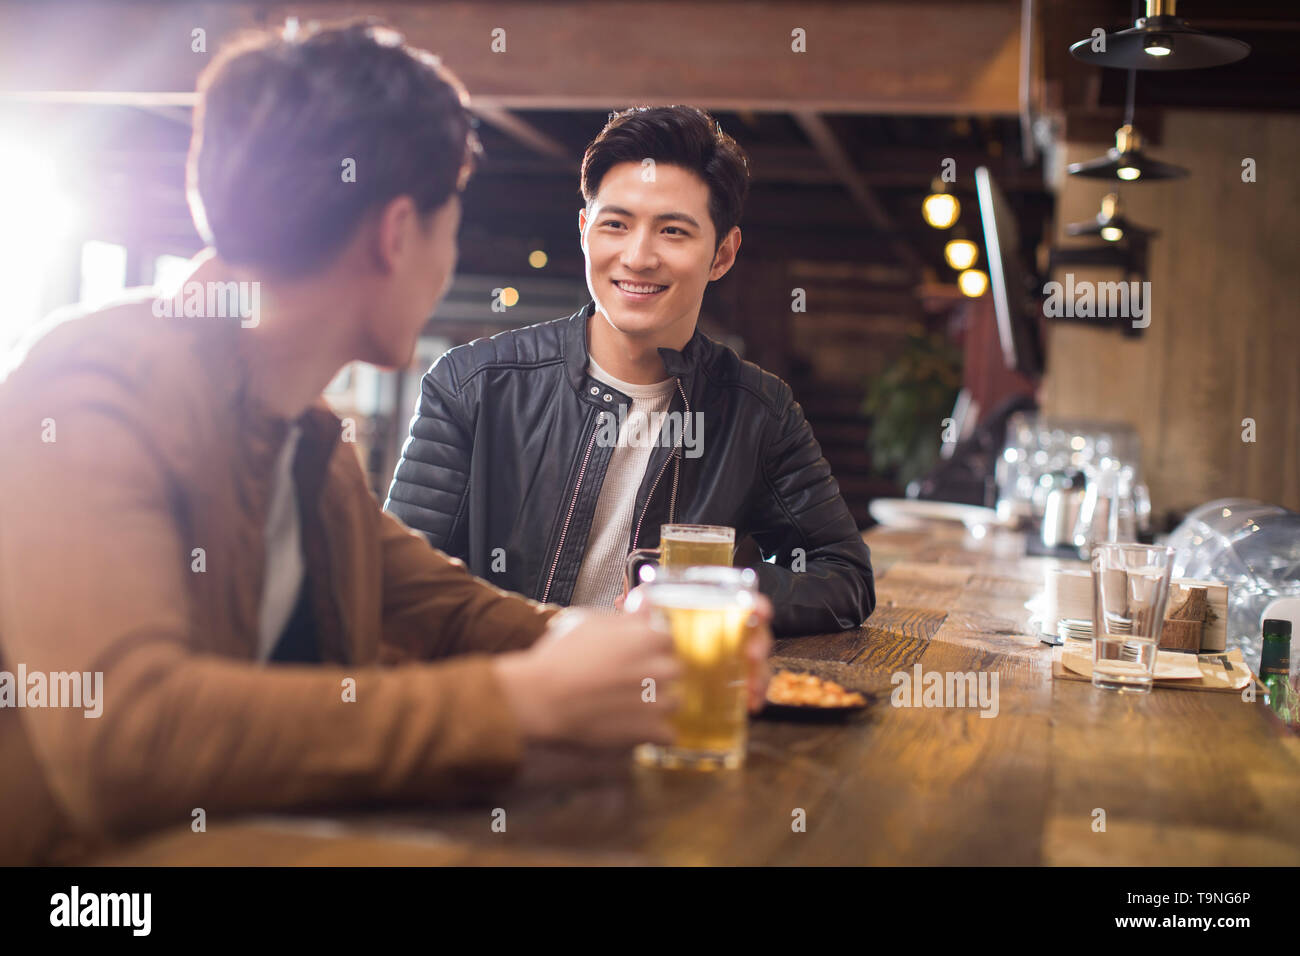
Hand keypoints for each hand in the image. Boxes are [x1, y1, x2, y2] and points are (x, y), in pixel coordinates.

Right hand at [493, 607, 679, 747]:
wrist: (541, 697)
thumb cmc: (560, 657)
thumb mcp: (590, 621)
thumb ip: (628, 614)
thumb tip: (647, 597)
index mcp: (650, 637)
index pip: (667, 640)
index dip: (647, 649)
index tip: (631, 657)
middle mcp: (662, 666)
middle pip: (673, 671)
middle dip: (654, 676)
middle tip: (623, 682)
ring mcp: (659, 700)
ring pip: (673, 702)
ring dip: (655, 704)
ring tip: (623, 705)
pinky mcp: (650, 731)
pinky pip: (667, 734)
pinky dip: (652, 733)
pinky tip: (630, 727)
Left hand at [623, 584, 773, 713]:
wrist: (654, 663)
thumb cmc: (661, 632)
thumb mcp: (653, 615)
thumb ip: (647, 605)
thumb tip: (639, 599)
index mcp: (719, 614)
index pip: (745, 605)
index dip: (758, 606)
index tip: (761, 611)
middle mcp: (734, 635)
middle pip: (757, 636)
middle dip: (760, 645)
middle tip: (752, 655)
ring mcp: (736, 660)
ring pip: (758, 665)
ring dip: (760, 675)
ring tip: (752, 689)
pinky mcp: (735, 683)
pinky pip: (752, 688)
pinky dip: (755, 696)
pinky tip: (751, 705)